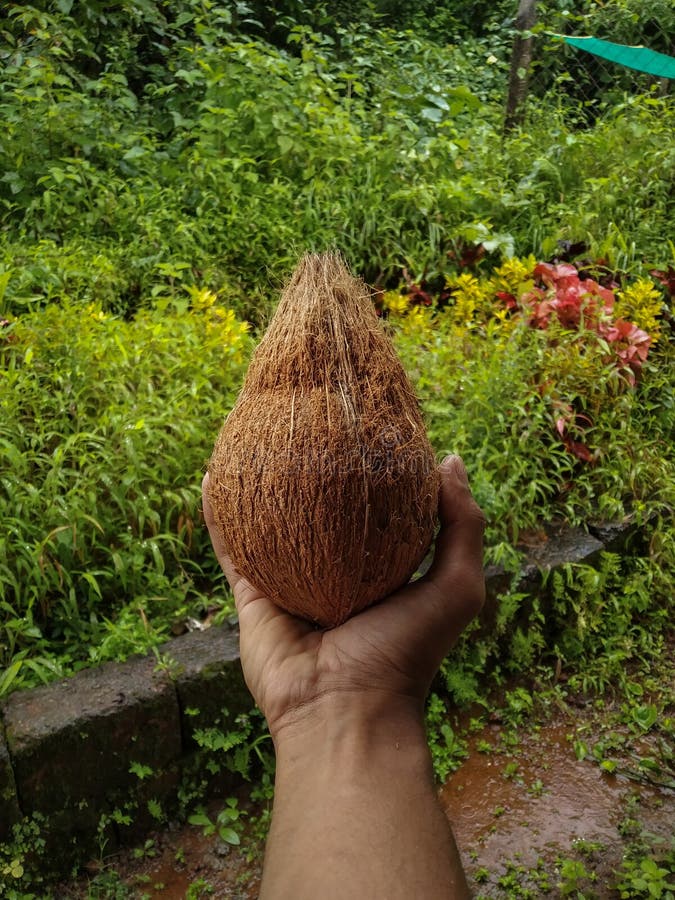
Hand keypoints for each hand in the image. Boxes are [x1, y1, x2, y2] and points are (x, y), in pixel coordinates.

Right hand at [202, 454, 484, 740]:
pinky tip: (211, 475)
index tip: (366, 426)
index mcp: (381, 569)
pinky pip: (231, 548)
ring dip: (258, 484)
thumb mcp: (457, 587)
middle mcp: (334, 571)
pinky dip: (217, 514)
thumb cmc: (406, 653)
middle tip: (304, 420)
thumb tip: (452, 460)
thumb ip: (463, 525)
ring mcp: (291, 583)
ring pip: (269, 522)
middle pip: (319, 509)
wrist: (347, 714)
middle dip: (310, 469)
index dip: (372, 468)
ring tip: (251, 438)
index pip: (377, 507)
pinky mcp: (253, 598)